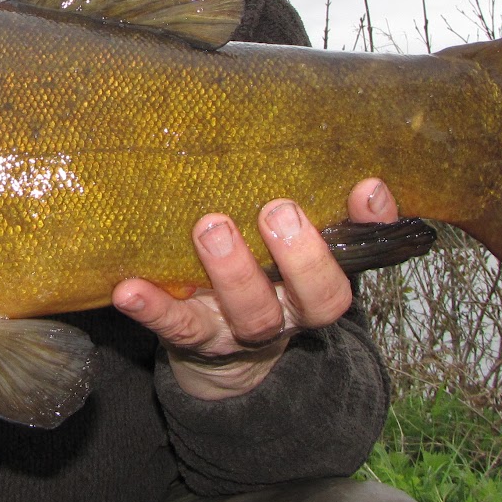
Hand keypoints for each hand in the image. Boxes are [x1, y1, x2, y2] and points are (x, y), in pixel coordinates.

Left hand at [113, 179, 397, 399]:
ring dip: (233, 272)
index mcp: (320, 280)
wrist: (224, 352)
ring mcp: (243, 328)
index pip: (362, 253)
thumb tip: (320, 148)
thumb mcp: (285, 241)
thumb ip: (306, 200)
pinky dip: (153, 310)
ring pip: (252, 313)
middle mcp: (292, 309)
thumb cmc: (260, 272)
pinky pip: (177, 327)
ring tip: (211, 227)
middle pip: (317, 298)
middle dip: (301, 256)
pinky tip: (129, 290)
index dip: (371, 226)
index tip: (367, 188)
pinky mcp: (196, 337)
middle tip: (279, 211)